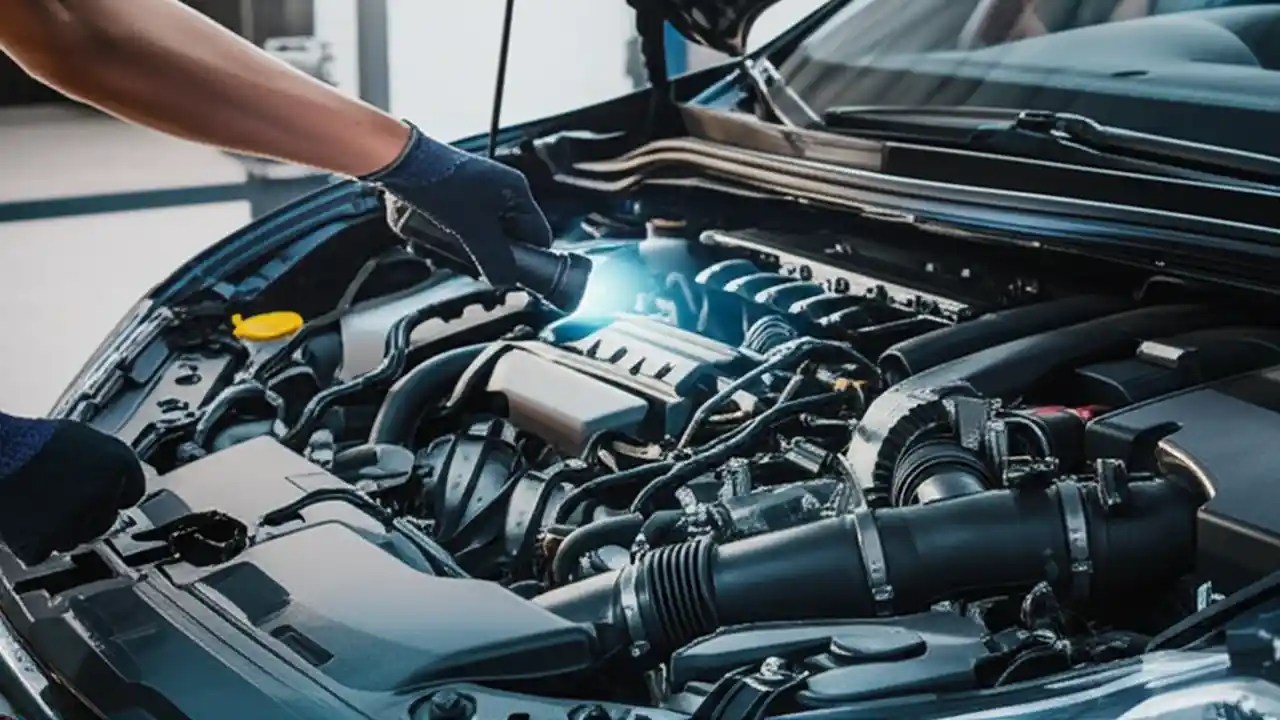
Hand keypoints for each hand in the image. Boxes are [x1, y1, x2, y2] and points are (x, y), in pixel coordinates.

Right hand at [0, 415, 144, 564]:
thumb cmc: (29, 441)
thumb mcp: (80, 438)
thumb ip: (104, 462)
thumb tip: (114, 477)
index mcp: (118, 463)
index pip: (133, 493)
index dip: (113, 496)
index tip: (102, 498)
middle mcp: (104, 493)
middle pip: (105, 520)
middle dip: (86, 515)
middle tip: (59, 499)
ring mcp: (76, 519)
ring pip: (74, 539)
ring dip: (57, 529)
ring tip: (34, 502)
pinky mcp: (44, 542)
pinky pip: (42, 552)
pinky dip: (29, 542)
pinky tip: (21, 518)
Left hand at [362, 123, 552, 287]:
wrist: (398, 162)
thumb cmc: (439, 187)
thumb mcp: (472, 232)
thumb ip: (494, 261)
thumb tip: (505, 282)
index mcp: (515, 192)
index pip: (537, 236)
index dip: (525, 259)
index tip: (505, 273)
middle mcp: (499, 192)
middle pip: (504, 241)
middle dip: (481, 258)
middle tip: (462, 263)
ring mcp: (476, 194)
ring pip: (477, 239)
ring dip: (456, 253)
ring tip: (434, 251)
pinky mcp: (453, 197)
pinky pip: (456, 229)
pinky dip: (441, 240)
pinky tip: (423, 242)